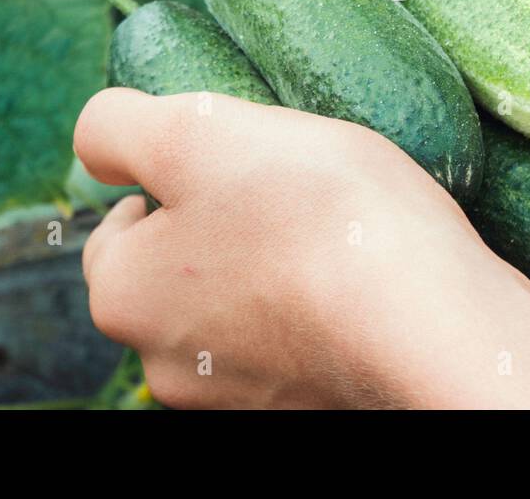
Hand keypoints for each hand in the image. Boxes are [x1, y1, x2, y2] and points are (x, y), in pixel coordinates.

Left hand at [74, 88, 529, 408]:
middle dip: (223, 221)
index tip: (231, 161)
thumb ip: (118, 126)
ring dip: (273, 261)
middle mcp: (165, 364)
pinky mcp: (307, 403)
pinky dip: (319, 304)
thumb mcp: (195, 131)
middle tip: (285, 185)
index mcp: (122, 296)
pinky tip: (360, 273)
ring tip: (333, 227)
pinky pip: (298, 335)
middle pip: (180, 268)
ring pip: (240, 302)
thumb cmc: (313, 214)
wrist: (433, 320)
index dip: (172, 178)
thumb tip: (96, 142)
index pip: (120, 226)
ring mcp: (239, 396)